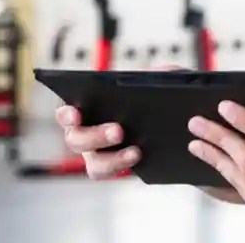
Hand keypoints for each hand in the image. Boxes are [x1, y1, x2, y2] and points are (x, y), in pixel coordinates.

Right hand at [51, 66, 186, 179]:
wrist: (178, 121)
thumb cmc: (161, 95)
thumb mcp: (164, 80)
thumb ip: (161, 73)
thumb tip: (157, 74)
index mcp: (88, 107)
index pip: (67, 110)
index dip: (67, 113)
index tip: (75, 114)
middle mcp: (87, 132)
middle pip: (76, 139)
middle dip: (95, 136)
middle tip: (118, 131)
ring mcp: (99, 152)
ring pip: (94, 163)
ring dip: (111, 159)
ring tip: (136, 152)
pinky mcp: (117, 165)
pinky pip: (113, 171)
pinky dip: (124, 166)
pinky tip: (141, 156)